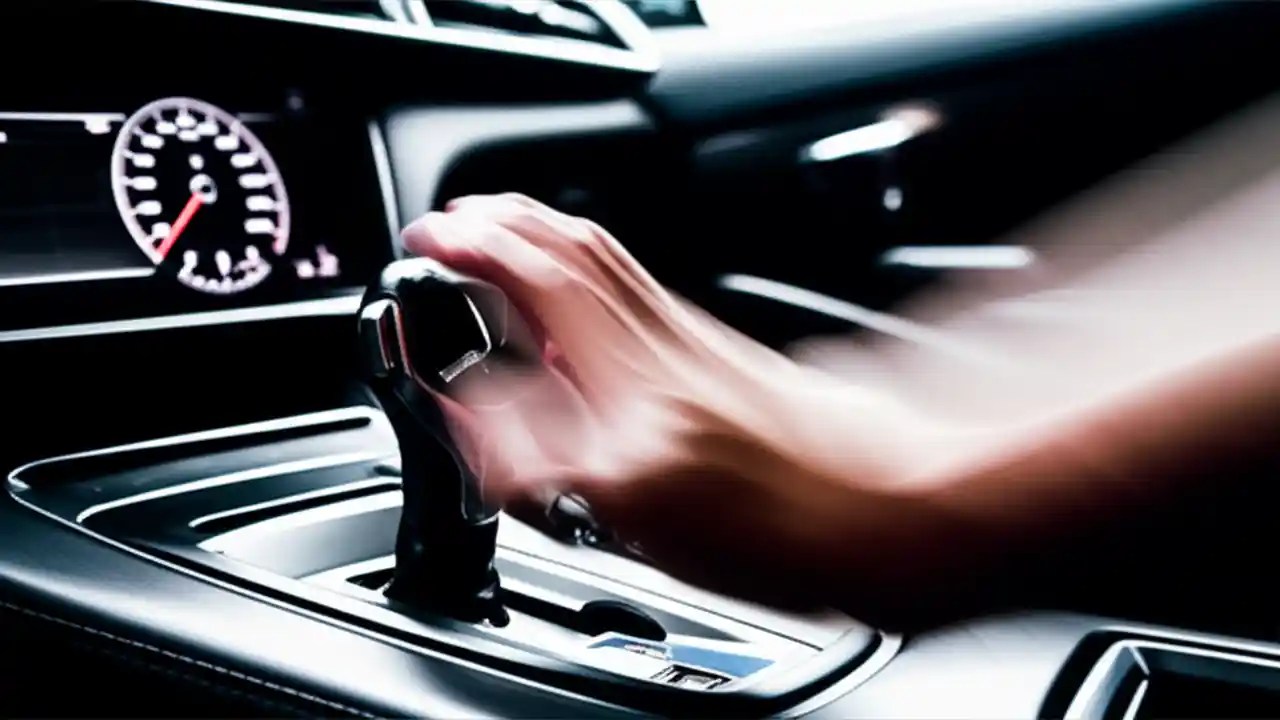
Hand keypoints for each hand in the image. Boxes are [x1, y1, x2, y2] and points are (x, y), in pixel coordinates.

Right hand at [402, 194, 974, 628]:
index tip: (428, 245)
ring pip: (603, 255)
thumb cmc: (779, 530)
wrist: (887, 507)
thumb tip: (474, 415)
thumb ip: (539, 457)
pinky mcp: (713, 345)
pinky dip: (585, 262)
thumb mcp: (634, 517)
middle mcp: (656, 346)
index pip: (533, 284)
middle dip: (498, 224)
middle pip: (568, 251)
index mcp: (628, 385)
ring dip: (538, 230)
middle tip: (449, 228)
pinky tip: (577, 290)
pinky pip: (633, 279)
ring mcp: (689, 338)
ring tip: (495, 235)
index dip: (473, 254)